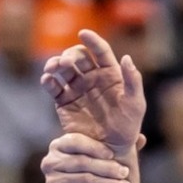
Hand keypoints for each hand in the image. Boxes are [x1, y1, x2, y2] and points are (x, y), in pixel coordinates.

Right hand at [41, 30, 146, 154]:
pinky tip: (47, 81)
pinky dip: (48, 81)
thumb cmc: (128, 127)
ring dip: (55, 64)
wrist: (112, 149)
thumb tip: (126, 57)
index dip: (92, 40)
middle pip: (77, 57)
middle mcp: (92, 78)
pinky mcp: (64, 102)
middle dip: (69, 54)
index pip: (100, 51)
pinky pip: (53, 88)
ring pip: (62, 69)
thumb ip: (133, 81)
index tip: (83, 33)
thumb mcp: (135, 104)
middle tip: (65, 62)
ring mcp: (77, 88)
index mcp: (110, 74)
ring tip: (52, 68)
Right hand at [41, 133, 134, 182]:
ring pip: (86, 180)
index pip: (75, 141)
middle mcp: (51, 161)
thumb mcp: (103, 158)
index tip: (113, 154)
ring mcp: (52, 180)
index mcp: (59, 145)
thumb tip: (141, 138)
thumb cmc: (93, 172)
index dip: (95, 147)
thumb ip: (118, 147)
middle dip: (107, 168)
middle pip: (82, 162)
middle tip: (125, 173)